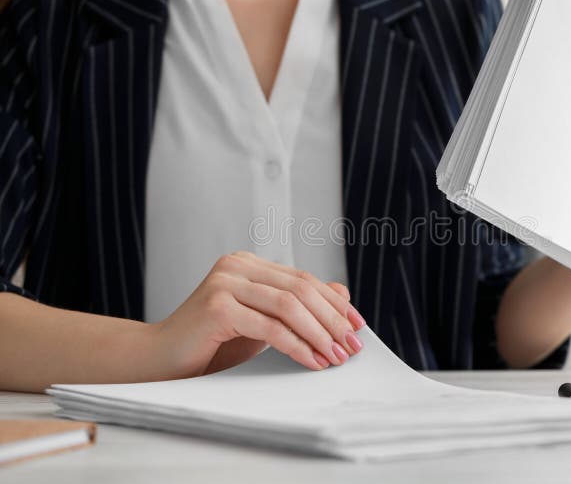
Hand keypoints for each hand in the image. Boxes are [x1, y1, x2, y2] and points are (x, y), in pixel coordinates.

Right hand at [153, 251, 365, 376]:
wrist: (160, 360)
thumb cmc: (211, 344)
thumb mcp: (262, 322)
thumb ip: (295, 307)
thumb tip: (344, 296)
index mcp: (248, 264)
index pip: (303, 279)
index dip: (334, 302)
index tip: (357, 325)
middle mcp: (237, 265)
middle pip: (301, 289)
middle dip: (332, 319)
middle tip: (351, 345)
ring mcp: (225, 282)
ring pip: (290, 305)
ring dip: (320, 334)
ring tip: (337, 356)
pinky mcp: (218, 305)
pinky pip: (271, 326)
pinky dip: (298, 346)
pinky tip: (313, 361)